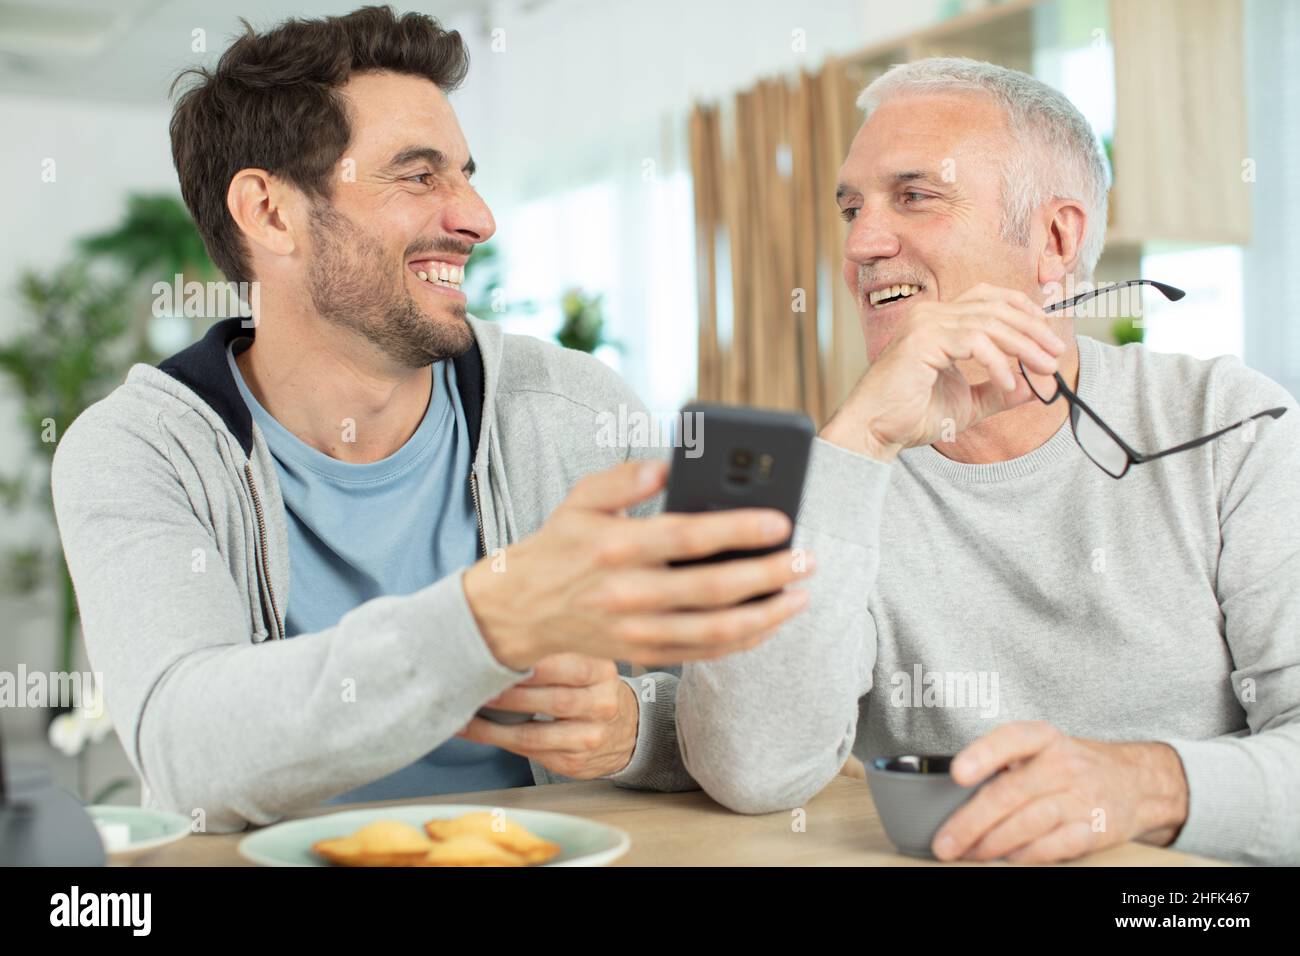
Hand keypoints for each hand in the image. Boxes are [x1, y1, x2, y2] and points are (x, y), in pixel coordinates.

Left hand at [457, 654, 638, 778]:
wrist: (628, 732)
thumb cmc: (592, 690)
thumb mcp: (588, 664)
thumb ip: (555, 654)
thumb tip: (502, 639)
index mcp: (603, 673)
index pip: (568, 666)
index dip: (531, 665)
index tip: (498, 657)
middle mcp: (602, 706)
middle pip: (552, 701)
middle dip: (508, 694)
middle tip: (475, 683)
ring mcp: (590, 738)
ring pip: (535, 734)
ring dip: (493, 725)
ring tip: (466, 710)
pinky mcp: (574, 763)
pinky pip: (529, 753)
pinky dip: (497, 740)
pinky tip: (475, 730)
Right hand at [462, 459, 813, 669]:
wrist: (518, 611)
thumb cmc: (559, 545)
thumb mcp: (580, 499)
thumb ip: (625, 478)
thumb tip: (671, 462)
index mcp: (615, 547)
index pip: (686, 538)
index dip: (737, 529)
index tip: (780, 521)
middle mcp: (626, 593)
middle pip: (711, 589)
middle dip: (767, 575)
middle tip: (806, 559)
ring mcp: (636, 631)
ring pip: (713, 630)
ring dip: (765, 615)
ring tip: (799, 594)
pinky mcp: (642, 655)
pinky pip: (702, 653)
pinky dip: (741, 640)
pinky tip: (768, 621)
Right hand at [820, 283, 1065, 460]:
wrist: (875, 430)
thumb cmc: (909, 416)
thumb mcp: (967, 403)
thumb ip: (997, 392)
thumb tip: (1032, 387)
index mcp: (938, 321)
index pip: (987, 297)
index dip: (1022, 309)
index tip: (1047, 335)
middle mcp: (931, 315)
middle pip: (995, 306)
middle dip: (1032, 330)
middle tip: (1055, 354)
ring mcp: (925, 324)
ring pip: (989, 322)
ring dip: (1023, 345)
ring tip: (1043, 368)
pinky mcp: (922, 340)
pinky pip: (974, 343)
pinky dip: (997, 362)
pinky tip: (1008, 382)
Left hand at [931, 721, 1188, 862]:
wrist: (1138, 782)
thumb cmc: (1073, 766)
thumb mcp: (1043, 750)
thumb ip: (1005, 764)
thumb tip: (953, 796)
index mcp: (1044, 738)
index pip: (1011, 739)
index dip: (983, 755)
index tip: (957, 774)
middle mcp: (1063, 764)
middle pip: (1010, 793)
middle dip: (971, 822)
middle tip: (945, 842)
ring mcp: (1082, 797)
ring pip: (1029, 822)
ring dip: (993, 843)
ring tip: (969, 853)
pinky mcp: (1096, 828)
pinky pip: (1055, 845)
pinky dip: (1028, 855)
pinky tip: (1008, 859)